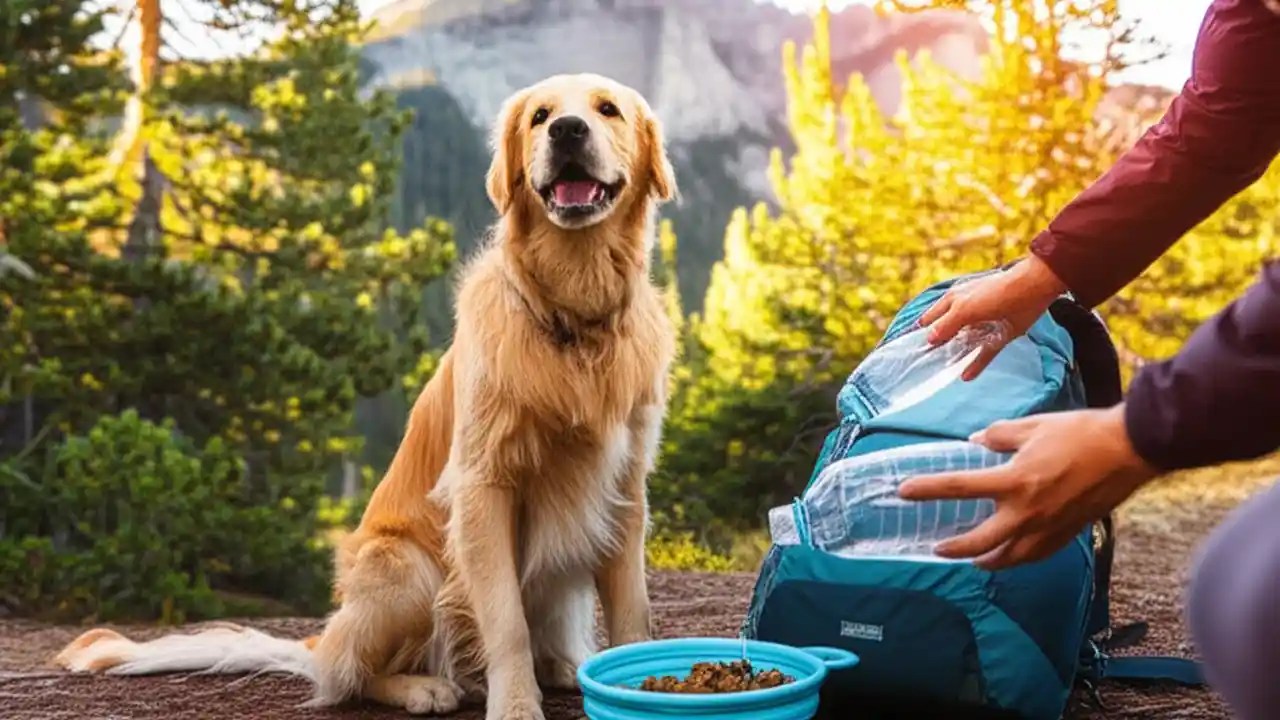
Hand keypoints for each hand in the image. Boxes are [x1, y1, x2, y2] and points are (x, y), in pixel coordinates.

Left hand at [896, 404, 1159, 569]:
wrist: (1129, 450)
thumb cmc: (1081, 433)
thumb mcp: (1033, 426)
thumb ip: (999, 435)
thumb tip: (977, 441)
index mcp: (1014, 481)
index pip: (958, 488)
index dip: (926, 489)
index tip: (903, 491)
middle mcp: (1028, 511)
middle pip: (980, 542)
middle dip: (955, 549)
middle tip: (937, 548)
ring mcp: (1050, 527)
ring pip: (1010, 558)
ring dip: (988, 561)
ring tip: (974, 559)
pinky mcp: (1069, 533)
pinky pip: (1037, 555)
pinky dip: (1019, 558)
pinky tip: (1014, 554)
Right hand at [919, 255, 1066, 379]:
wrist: (1031, 290)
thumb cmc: (993, 294)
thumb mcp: (963, 308)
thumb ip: (945, 325)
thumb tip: (929, 340)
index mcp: (953, 301)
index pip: (931, 318)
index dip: (922, 331)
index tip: (911, 348)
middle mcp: (966, 312)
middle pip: (946, 331)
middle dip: (937, 344)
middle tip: (925, 362)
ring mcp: (983, 325)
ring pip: (964, 343)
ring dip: (956, 355)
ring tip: (944, 369)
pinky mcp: (999, 336)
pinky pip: (983, 354)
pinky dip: (975, 365)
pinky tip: (966, 377)